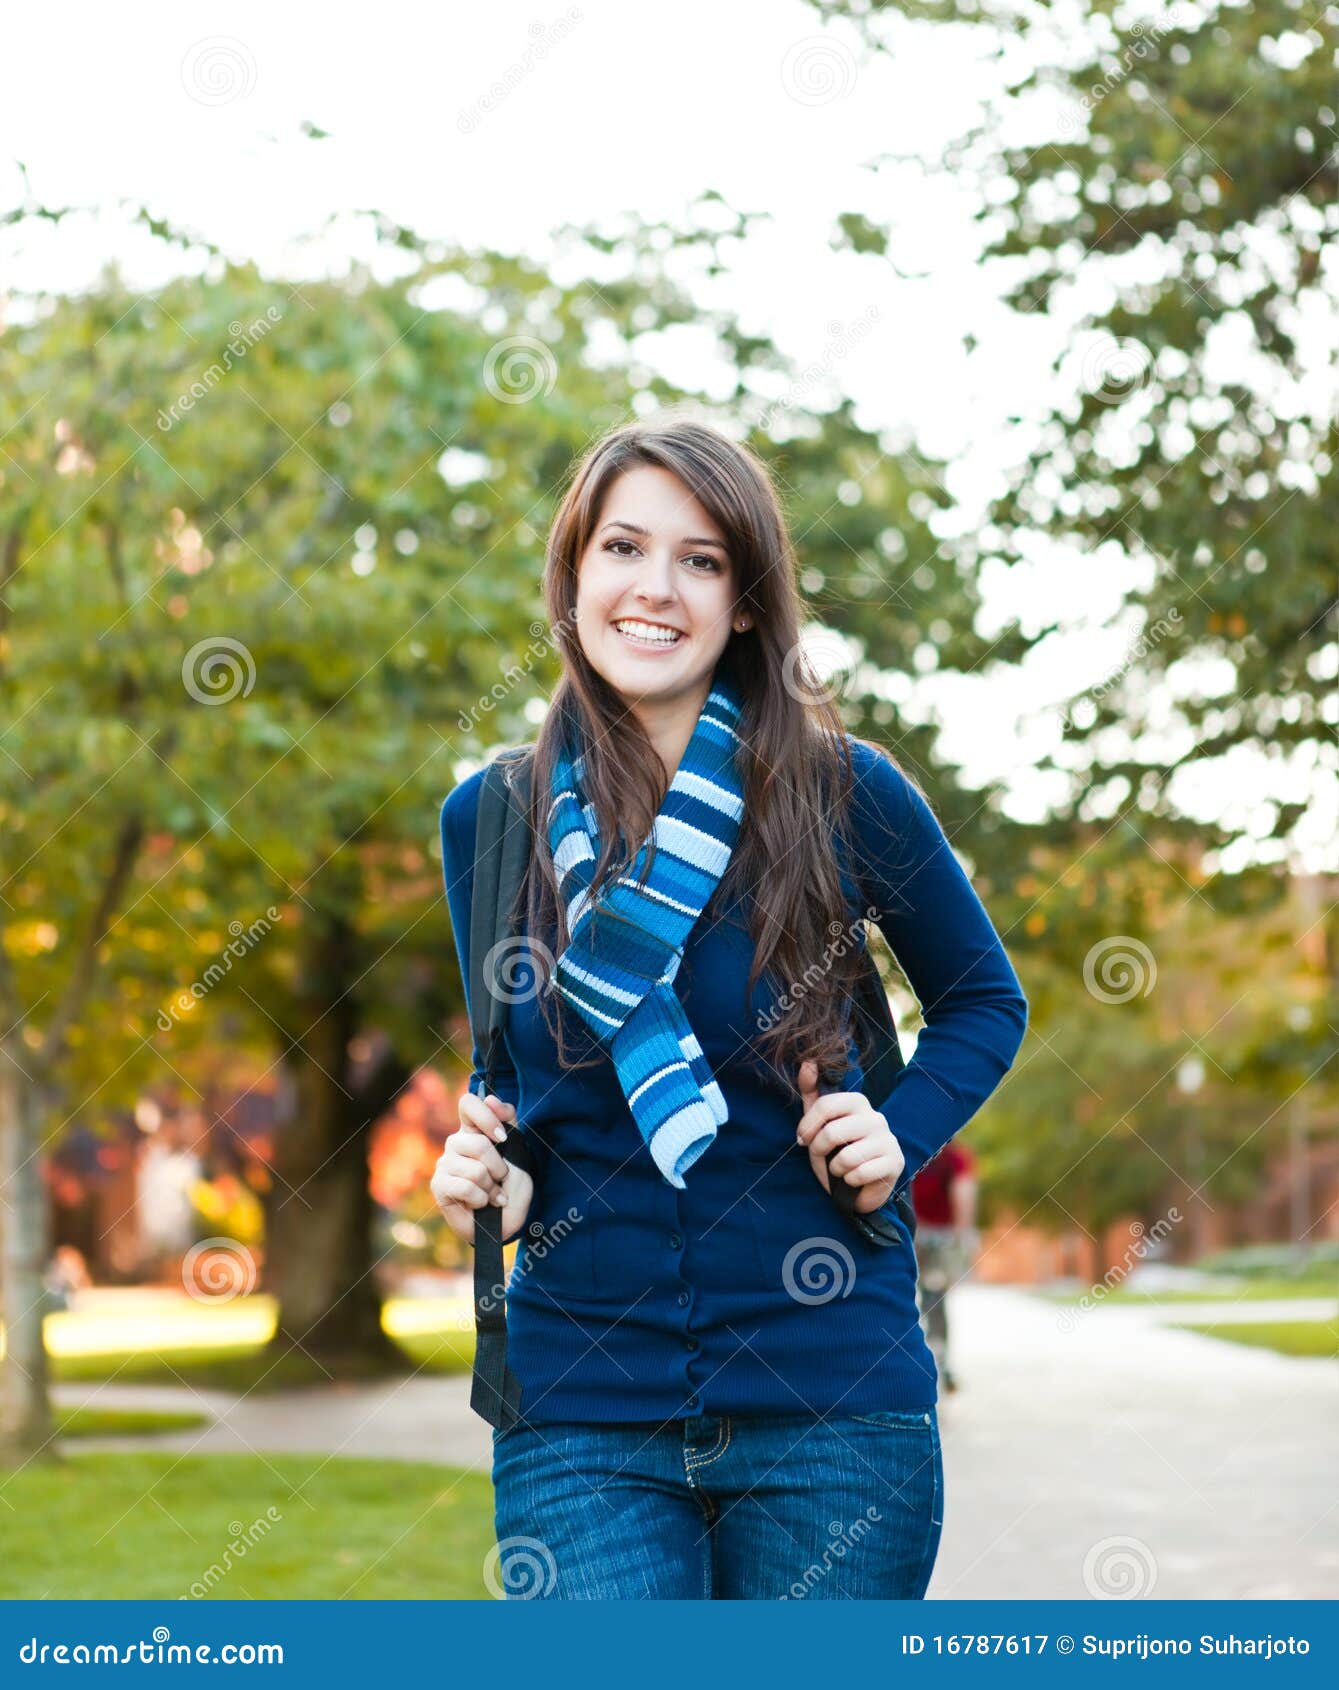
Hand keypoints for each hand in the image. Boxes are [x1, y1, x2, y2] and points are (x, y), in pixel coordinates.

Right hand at [431, 1090, 533, 1244]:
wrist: (505, 1223)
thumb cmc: (511, 1187)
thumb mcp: (518, 1152)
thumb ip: (508, 1122)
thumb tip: (492, 1098)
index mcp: (473, 1130)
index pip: (468, 1104)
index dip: (486, 1116)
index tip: (503, 1138)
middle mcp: (456, 1143)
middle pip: (478, 1143)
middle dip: (499, 1166)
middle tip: (501, 1179)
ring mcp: (445, 1164)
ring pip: (475, 1169)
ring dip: (491, 1187)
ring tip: (492, 1194)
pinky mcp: (439, 1186)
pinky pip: (465, 1187)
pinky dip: (481, 1199)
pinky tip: (481, 1204)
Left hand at [795, 1057, 905, 1214]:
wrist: (858, 1187)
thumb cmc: (836, 1151)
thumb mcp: (819, 1122)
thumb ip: (812, 1093)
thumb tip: (808, 1062)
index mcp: (857, 1102)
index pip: (826, 1105)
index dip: (807, 1125)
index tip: (802, 1140)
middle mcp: (876, 1117)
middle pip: (833, 1132)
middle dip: (818, 1149)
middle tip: (821, 1156)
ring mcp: (888, 1139)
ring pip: (847, 1157)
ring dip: (835, 1169)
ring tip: (839, 1169)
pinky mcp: (896, 1162)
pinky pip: (860, 1174)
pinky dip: (850, 1180)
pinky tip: (854, 1179)